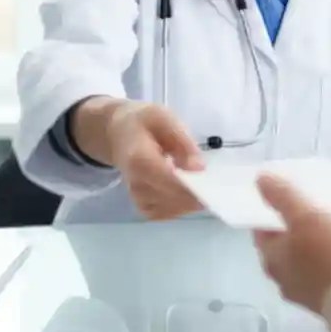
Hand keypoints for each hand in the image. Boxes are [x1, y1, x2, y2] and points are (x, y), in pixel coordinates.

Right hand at [104, 101, 205, 219]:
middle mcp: (135, 182)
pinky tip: (187, 193)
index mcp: (138, 158)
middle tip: (213, 185)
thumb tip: (199, 168)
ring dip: (189, 201)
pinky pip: (165, 213)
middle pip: (170, 197)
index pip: (166, 179)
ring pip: (171, 209)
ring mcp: (137, 197)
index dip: (190, 185)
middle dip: (195, 194)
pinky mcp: (142, 206)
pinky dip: (180, 206)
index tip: (210, 184)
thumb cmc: (143, 123)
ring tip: (200, 185)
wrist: (117, 134)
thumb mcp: (164, 118)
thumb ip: (182, 140)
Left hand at [253, 174, 330, 313]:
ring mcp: (311, 292)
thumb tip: (261, 179)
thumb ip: (283, 196)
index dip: (271, 209)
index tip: (287, 193)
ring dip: (320, 240)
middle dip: (299, 225)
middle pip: (287, 245)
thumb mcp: (306, 215)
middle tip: (316, 203)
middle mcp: (286, 279)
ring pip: (311, 258)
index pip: (262, 230)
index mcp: (272, 259)